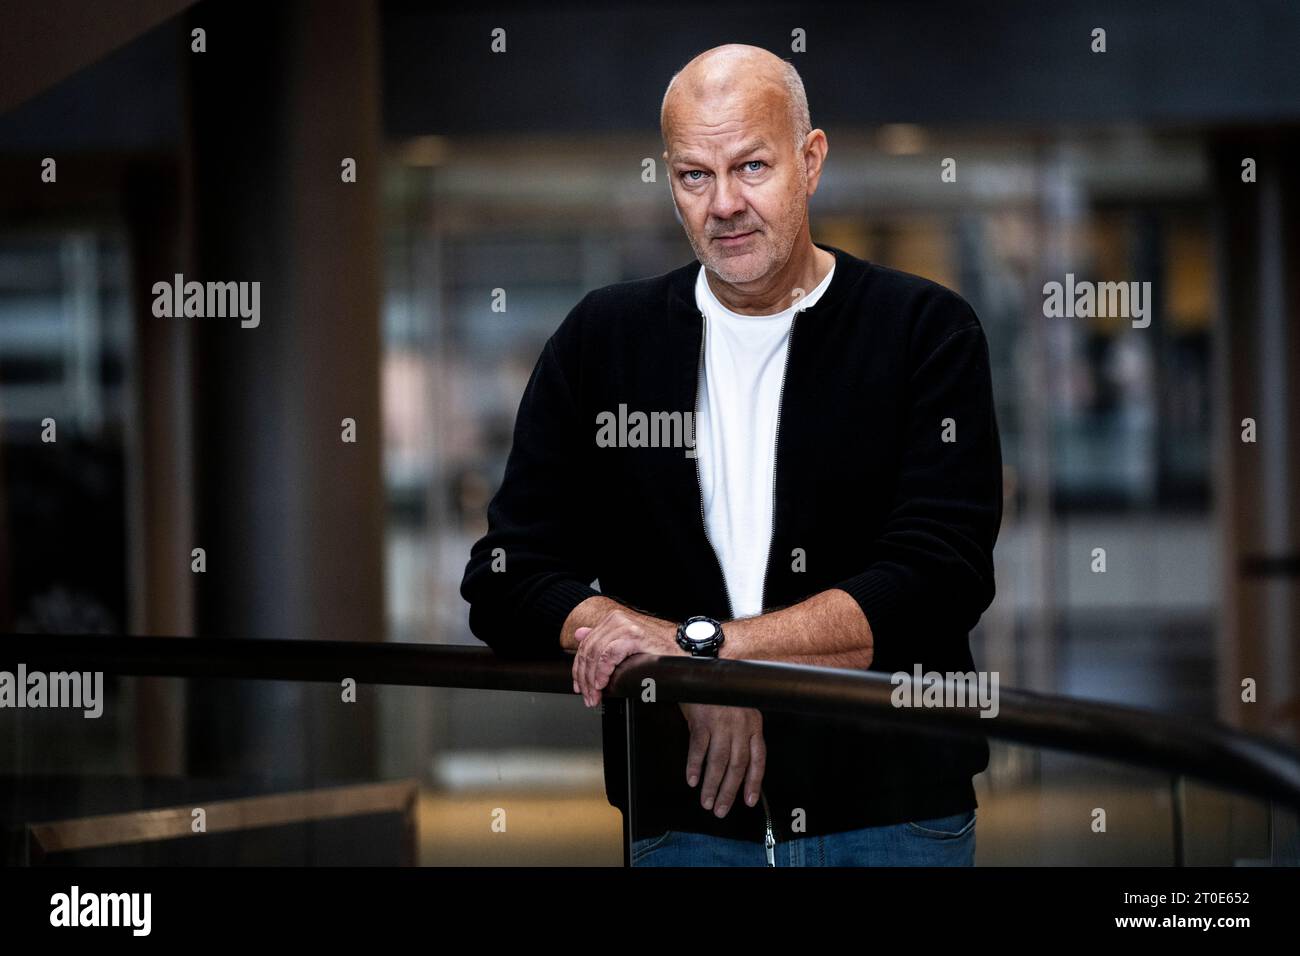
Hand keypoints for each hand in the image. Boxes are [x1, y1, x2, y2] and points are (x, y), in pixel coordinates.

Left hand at [572, 605, 676, 707]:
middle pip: (589, 650)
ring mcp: (626, 626)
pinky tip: (603, 683)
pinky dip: (603, 671)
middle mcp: (618, 620)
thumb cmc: (653, 656)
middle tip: (588, 696)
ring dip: (592, 679)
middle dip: (584, 678)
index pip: (586, 645)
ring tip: (595, 695)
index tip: (579, 686)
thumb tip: (579, 634)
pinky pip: (609, 655)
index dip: (578, 668)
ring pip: (596, 654)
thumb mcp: (622, 647)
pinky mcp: (634, 636)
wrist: (677, 661)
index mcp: (613, 620)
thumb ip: (601, 639)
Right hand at [678, 702, 765, 817]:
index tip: (749, 800)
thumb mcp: (739, 709)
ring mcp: (721, 722)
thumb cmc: (720, 691)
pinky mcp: (702, 719)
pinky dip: (694, 766)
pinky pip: (698, 748)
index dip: (754, 782)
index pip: (758, 759)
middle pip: (737, 765)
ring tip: (706, 801)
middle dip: (729, 791)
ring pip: (719, 762)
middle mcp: (740, 725)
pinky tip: (692, 779)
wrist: (703, 667)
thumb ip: (741, 734)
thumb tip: (736, 766)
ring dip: (712, 785)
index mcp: (754, 723)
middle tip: (721, 809)